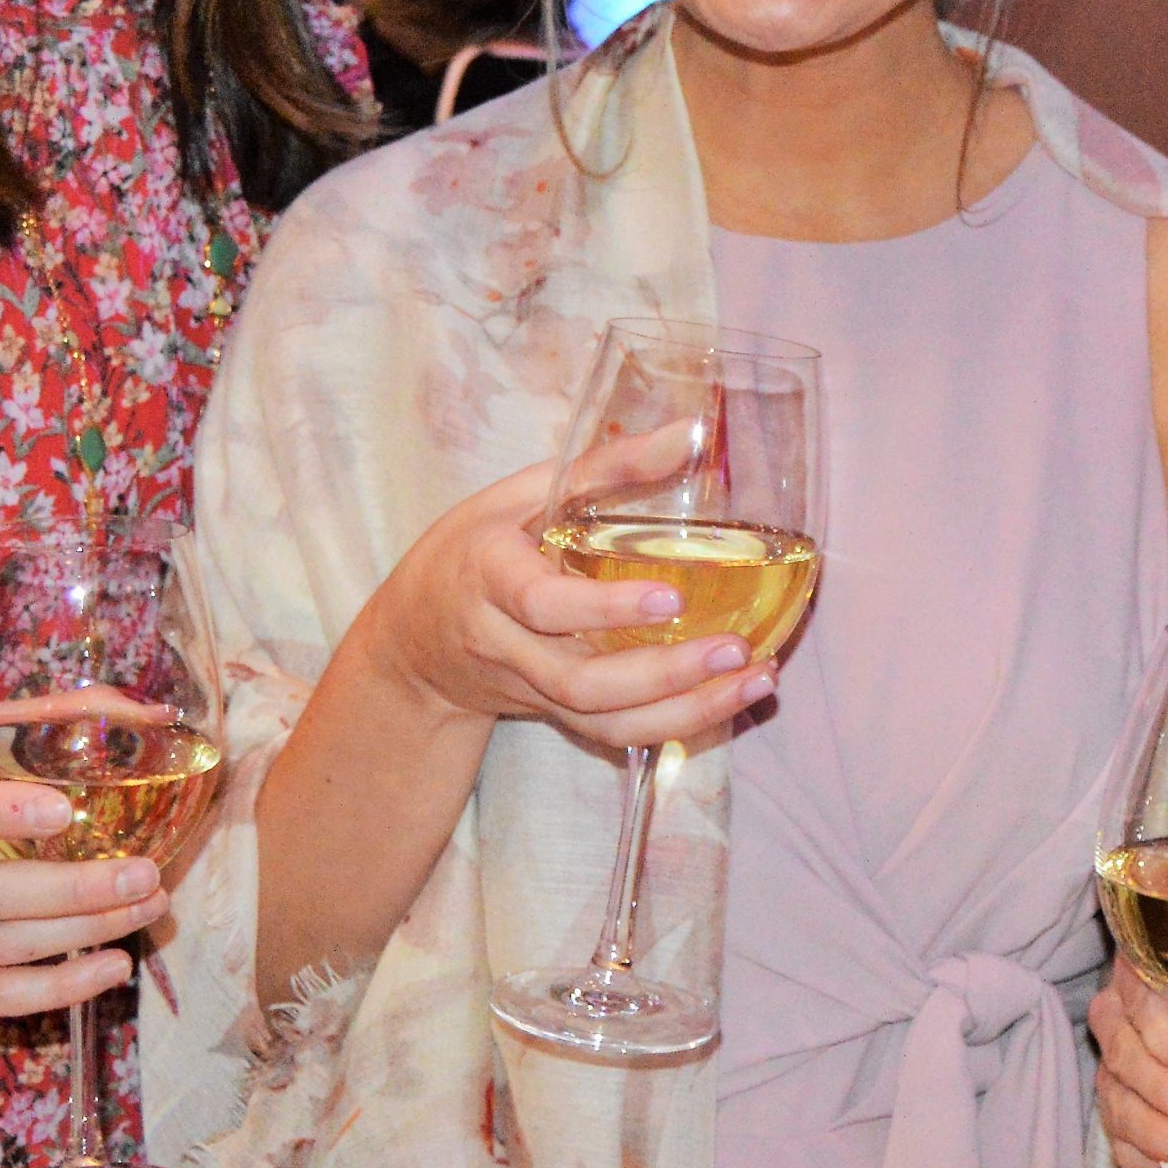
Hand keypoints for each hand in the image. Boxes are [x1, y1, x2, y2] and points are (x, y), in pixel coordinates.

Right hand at [356, 437, 777, 752]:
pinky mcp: (553, 714)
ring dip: (684, 710)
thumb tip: (687, 434)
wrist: (413, 638)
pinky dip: (673, 723)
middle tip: (735, 648)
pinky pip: (610, 732)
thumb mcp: (520, 493)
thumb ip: (602, 466)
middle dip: (664, 675)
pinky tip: (730, 699)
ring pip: (602, 720)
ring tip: (754, 679)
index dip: (603, 608)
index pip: (542, 605)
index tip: (672, 596)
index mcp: (489, 577)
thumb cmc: (476, 545)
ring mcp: (529, 688)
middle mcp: (505, 644)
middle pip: (580, 682)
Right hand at [1089, 934, 1167, 1167]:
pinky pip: (1124, 1145)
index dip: (1164, 1034)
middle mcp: (1132, 1020)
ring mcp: (1129, 1074)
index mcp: (1159, 976)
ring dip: (1163, 1132)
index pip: (1138, 996)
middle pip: (1120, 1055)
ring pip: (1118, 1104)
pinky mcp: (1137, 1122)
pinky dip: (1156, 1156)